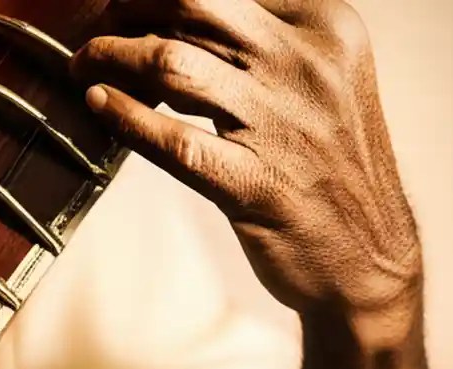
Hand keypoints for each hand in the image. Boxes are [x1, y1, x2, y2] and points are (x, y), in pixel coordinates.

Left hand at [74, 0, 420, 346]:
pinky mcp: (256, 185)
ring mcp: (282, 126)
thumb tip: (175, 14)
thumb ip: (259, 40)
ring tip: (84, 63)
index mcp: (325, 26)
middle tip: (98, 25)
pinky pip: (174, 141)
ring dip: (111, 56)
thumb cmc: (326, 164)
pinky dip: (125, 116)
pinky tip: (98, 103)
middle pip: (192, 4)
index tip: (126, 6)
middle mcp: (307, 66)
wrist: (368, 260)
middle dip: (128, 7)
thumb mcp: (316, 77)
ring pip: (173, 64)